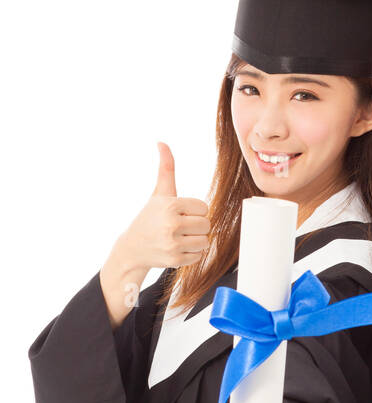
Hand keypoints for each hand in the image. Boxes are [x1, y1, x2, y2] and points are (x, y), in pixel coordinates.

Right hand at [117, 142, 210, 274]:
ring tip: (179, 237)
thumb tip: (162, 142)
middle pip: (207, 225)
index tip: (181, 213)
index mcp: (171, 205)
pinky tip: (176, 249)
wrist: (132, 247)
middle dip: (197, 226)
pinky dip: (191, 254)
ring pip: (205, 241)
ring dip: (196, 240)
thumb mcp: (159, 192)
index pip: (204, 208)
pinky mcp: (174, 260)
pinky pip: (199, 256)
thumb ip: (166, 168)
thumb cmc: (150, 217)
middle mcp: (171, 224)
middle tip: (181, 227)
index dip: (195, 211)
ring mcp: (173, 243)